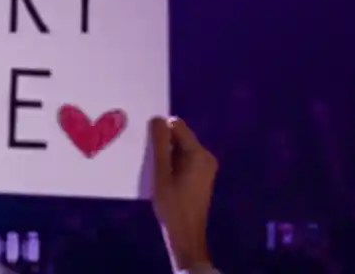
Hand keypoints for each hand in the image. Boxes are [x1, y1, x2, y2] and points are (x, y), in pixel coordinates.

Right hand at [149, 116, 217, 271]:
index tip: (147, 147)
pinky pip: (185, 159)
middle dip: (163, 144)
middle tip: (149, 160)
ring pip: (180, 148)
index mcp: (198, 153)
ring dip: (166, 155)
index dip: (160, 132)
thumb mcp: (160, 173)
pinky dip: (173, 163)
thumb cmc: (172, 204)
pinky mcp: (202, 175)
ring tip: (156, 172)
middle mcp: (206, 156)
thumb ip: (159, 145)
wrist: (186, 235)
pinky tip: (164, 178)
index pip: (177, 125)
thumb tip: (157, 119)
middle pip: (179, 136)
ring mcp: (206, 167)